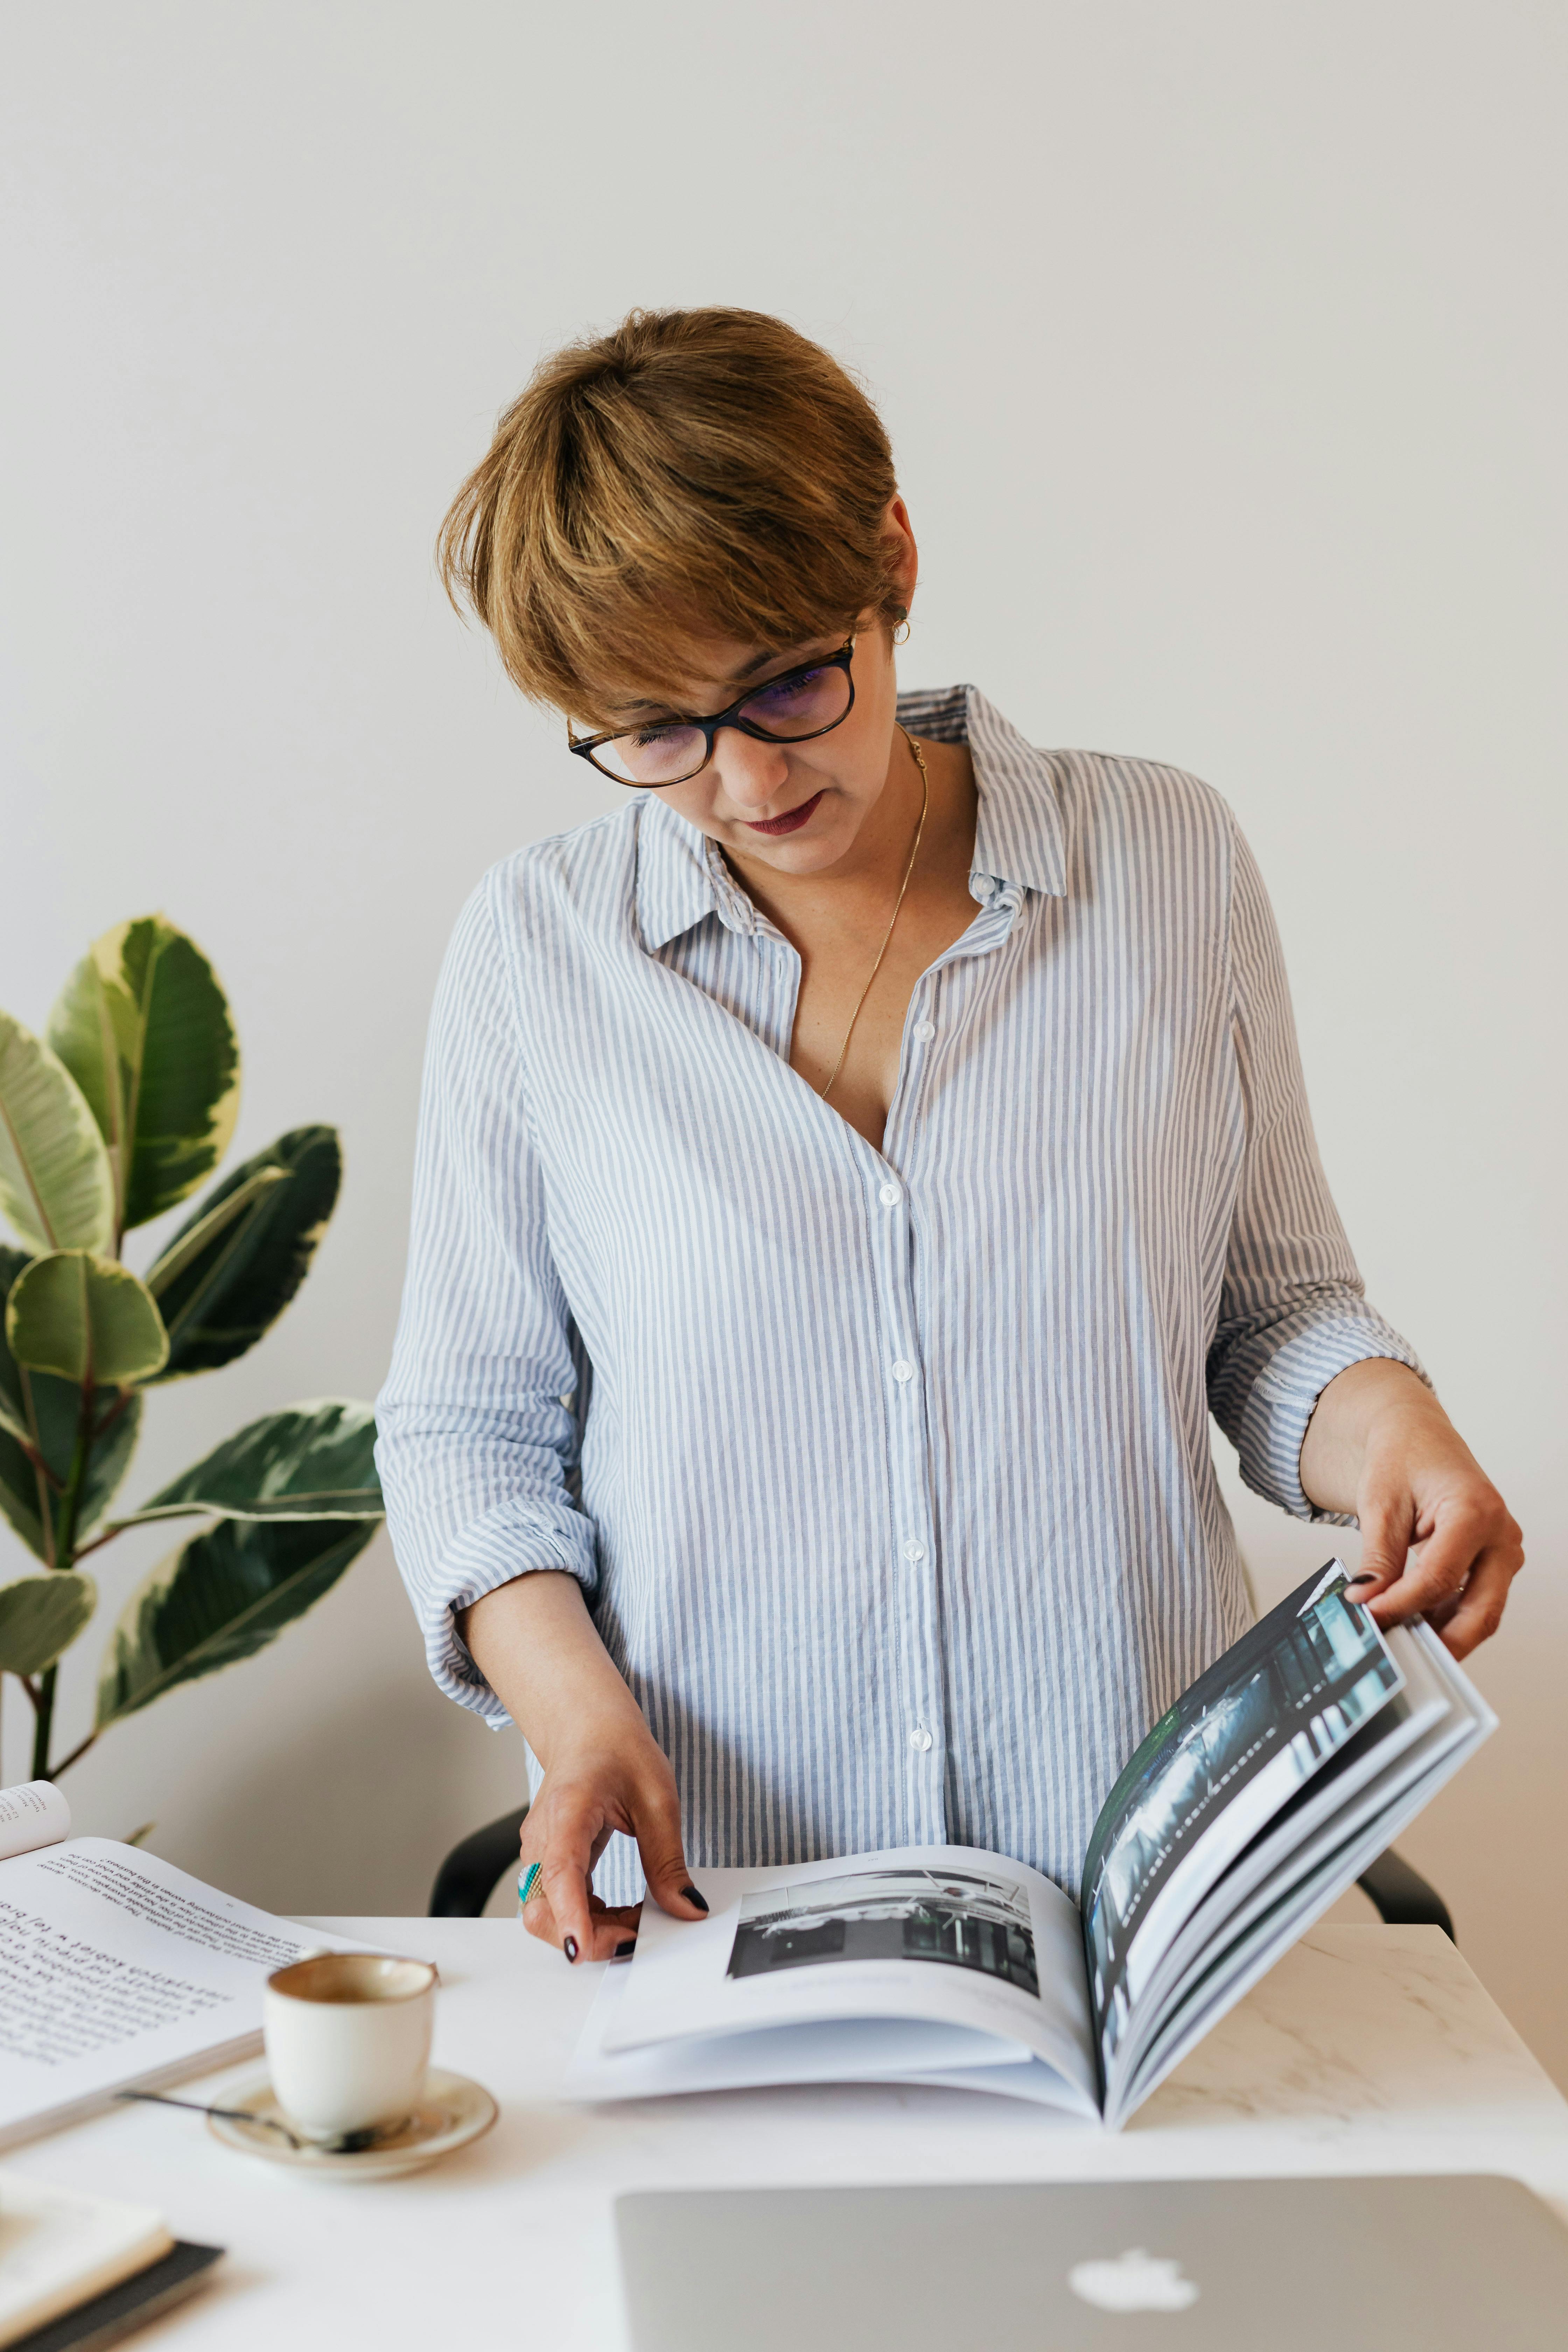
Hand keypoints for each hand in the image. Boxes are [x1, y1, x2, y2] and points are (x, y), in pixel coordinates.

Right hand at [456, 1569, 709, 1961]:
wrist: (589, 1731)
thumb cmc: (619, 1754)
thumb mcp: (659, 1801)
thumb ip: (668, 1861)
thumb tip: (687, 1909)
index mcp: (569, 1809)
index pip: (561, 1870)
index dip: (570, 1915)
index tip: (581, 1949)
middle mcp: (543, 1837)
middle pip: (543, 1908)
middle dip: (587, 1936)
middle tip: (639, 1933)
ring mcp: (539, 1853)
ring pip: (547, 1915)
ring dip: (590, 1931)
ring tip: (636, 1919)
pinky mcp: (546, 1866)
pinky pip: (558, 1908)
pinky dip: (588, 1920)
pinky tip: (621, 1911)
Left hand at [1300, 1359, 1523, 1658]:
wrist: (1418, 1438)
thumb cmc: (1402, 1459)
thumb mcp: (1380, 1504)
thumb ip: (1379, 1558)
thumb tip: (1366, 1602)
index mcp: (1476, 1511)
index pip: (1439, 1578)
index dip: (1401, 1605)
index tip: (1368, 1619)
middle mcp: (1502, 1535)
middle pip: (1480, 1610)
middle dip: (1439, 1640)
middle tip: (1396, 1653)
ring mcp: (1504, 1551)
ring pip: (1482, 1612)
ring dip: (1443, 1633)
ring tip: (1398, 1640)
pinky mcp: (1496, 1562)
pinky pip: (1477, 1601)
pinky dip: (1447, 1617)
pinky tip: (1413, 1622)